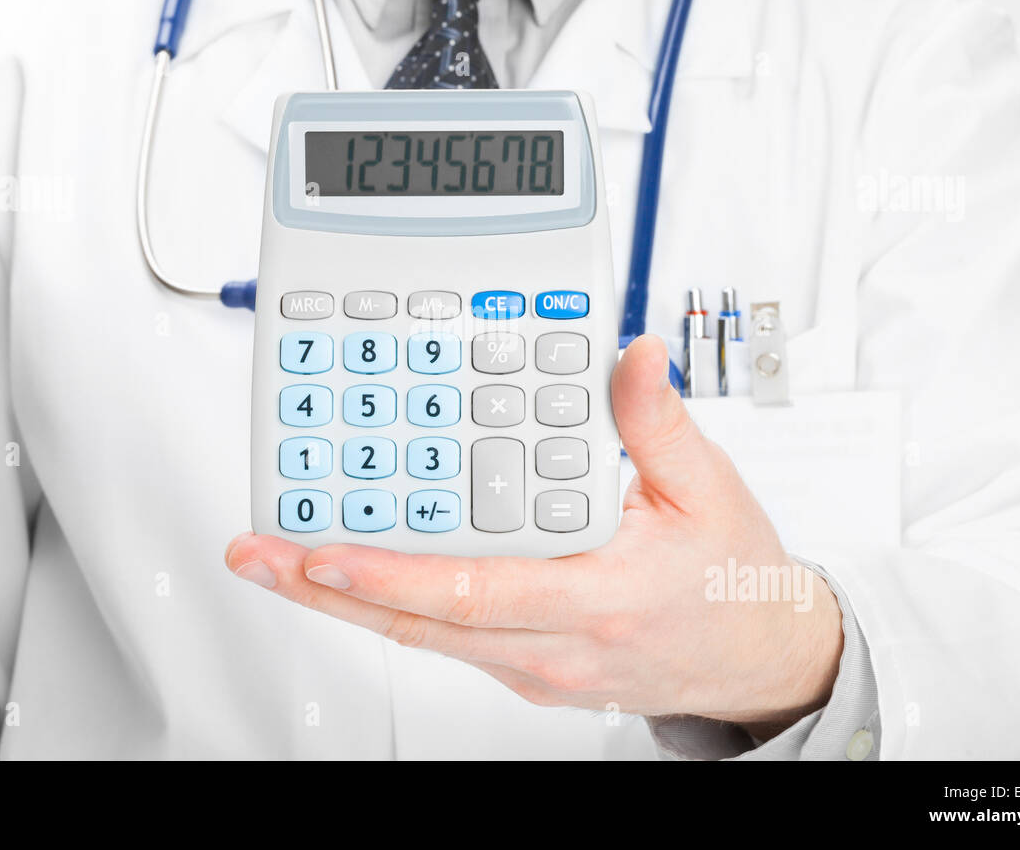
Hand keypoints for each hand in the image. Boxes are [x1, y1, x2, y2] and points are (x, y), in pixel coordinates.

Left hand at [226, 335, 842, 731]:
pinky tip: (353, 570)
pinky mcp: (526, 665)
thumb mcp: (707, 488)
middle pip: (421, 625)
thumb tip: (630, 355)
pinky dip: (392, 602)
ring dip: (346, 598)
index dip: (392, 575)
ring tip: (284, 558)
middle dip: (328, 591)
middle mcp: (554, 645)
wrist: (759, 656)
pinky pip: (445, 635)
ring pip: (423, 635)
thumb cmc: (733, 580)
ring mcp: (535, 664)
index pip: (476, 591)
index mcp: (598, 597)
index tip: (326, 549)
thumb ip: (656, 419)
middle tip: (259, 557)